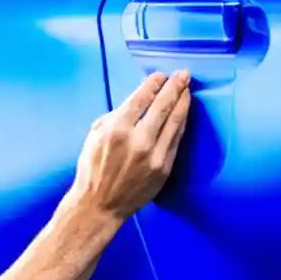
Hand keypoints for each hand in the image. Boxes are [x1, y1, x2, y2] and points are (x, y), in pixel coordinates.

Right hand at [69, 70, 191, 221]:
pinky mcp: (164, 167)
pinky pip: (176, 139)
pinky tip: (183, 113)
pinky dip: (181, 123)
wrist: (100, 204)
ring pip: (174, 121)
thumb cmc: (93, 169)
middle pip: (163, 106)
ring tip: (187, 90)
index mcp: (117, 129)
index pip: (142, 98)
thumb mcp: (94, 135)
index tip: (161, 75)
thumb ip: (116, 116)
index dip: (154, 83)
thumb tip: (137, 100)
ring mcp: (154, 155)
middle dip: (175, 87)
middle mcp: (138, 140)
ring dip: (182, 102)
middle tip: (183, 75)